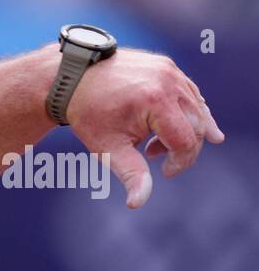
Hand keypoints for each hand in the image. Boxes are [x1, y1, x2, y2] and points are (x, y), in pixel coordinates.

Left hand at [66, 48, 224, 208]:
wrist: (74, 80)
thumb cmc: (89, 116)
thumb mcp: (108, 149)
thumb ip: (131, 174)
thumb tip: (137, 203)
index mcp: (156, 101)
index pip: (186, 140)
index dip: (180, 162)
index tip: (164, 173)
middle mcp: (169, 82)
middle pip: (196, 125)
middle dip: (182, 148)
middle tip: (153, 156)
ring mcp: (171, 71)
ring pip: (196, 109)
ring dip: (183, 131)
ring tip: (154, 143)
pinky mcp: (169, 67)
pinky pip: (189, 95)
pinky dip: (186, 114)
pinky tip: (176, 128)